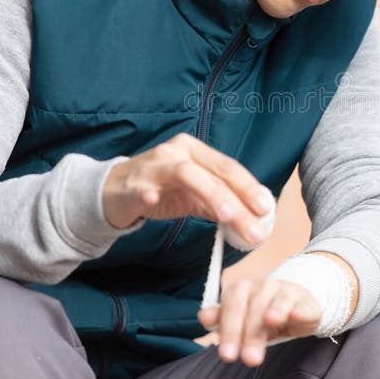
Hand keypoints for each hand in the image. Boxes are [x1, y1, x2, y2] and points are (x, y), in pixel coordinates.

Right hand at [102, 133, 272, 245]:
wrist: (112, 192)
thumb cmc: (159, 190)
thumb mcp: (193, 195)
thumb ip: (219, 203)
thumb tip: (252, 220)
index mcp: (195, 151)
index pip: (229, 167)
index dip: (250, 187)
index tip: (266, 209)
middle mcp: (177, 152)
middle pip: (214, 172)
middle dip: (239, 199)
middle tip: (255, 226)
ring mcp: (154, 166)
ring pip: (188, 175)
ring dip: (211, 195)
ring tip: (227, 217)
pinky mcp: (133, 184)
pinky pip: (142, 188)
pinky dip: (149, 193)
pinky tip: (154, 201)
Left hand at [197, 277, 322, 366]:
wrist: (295, 305)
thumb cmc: (261, 316)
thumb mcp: (240, 320)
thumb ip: (221, 319)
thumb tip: (203, 317)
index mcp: (242, 290)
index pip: (232, 307)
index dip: (229, 330)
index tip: (227, 355)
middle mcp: (264, 287)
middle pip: (254, 307)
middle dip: (250, 333)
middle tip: (249, 359)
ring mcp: (287, 292)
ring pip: (279, 301)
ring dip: (275, 312)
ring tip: (271, 323)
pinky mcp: (307, 302)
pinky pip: (304, 305)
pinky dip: (301, 309)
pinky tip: (297, 315)